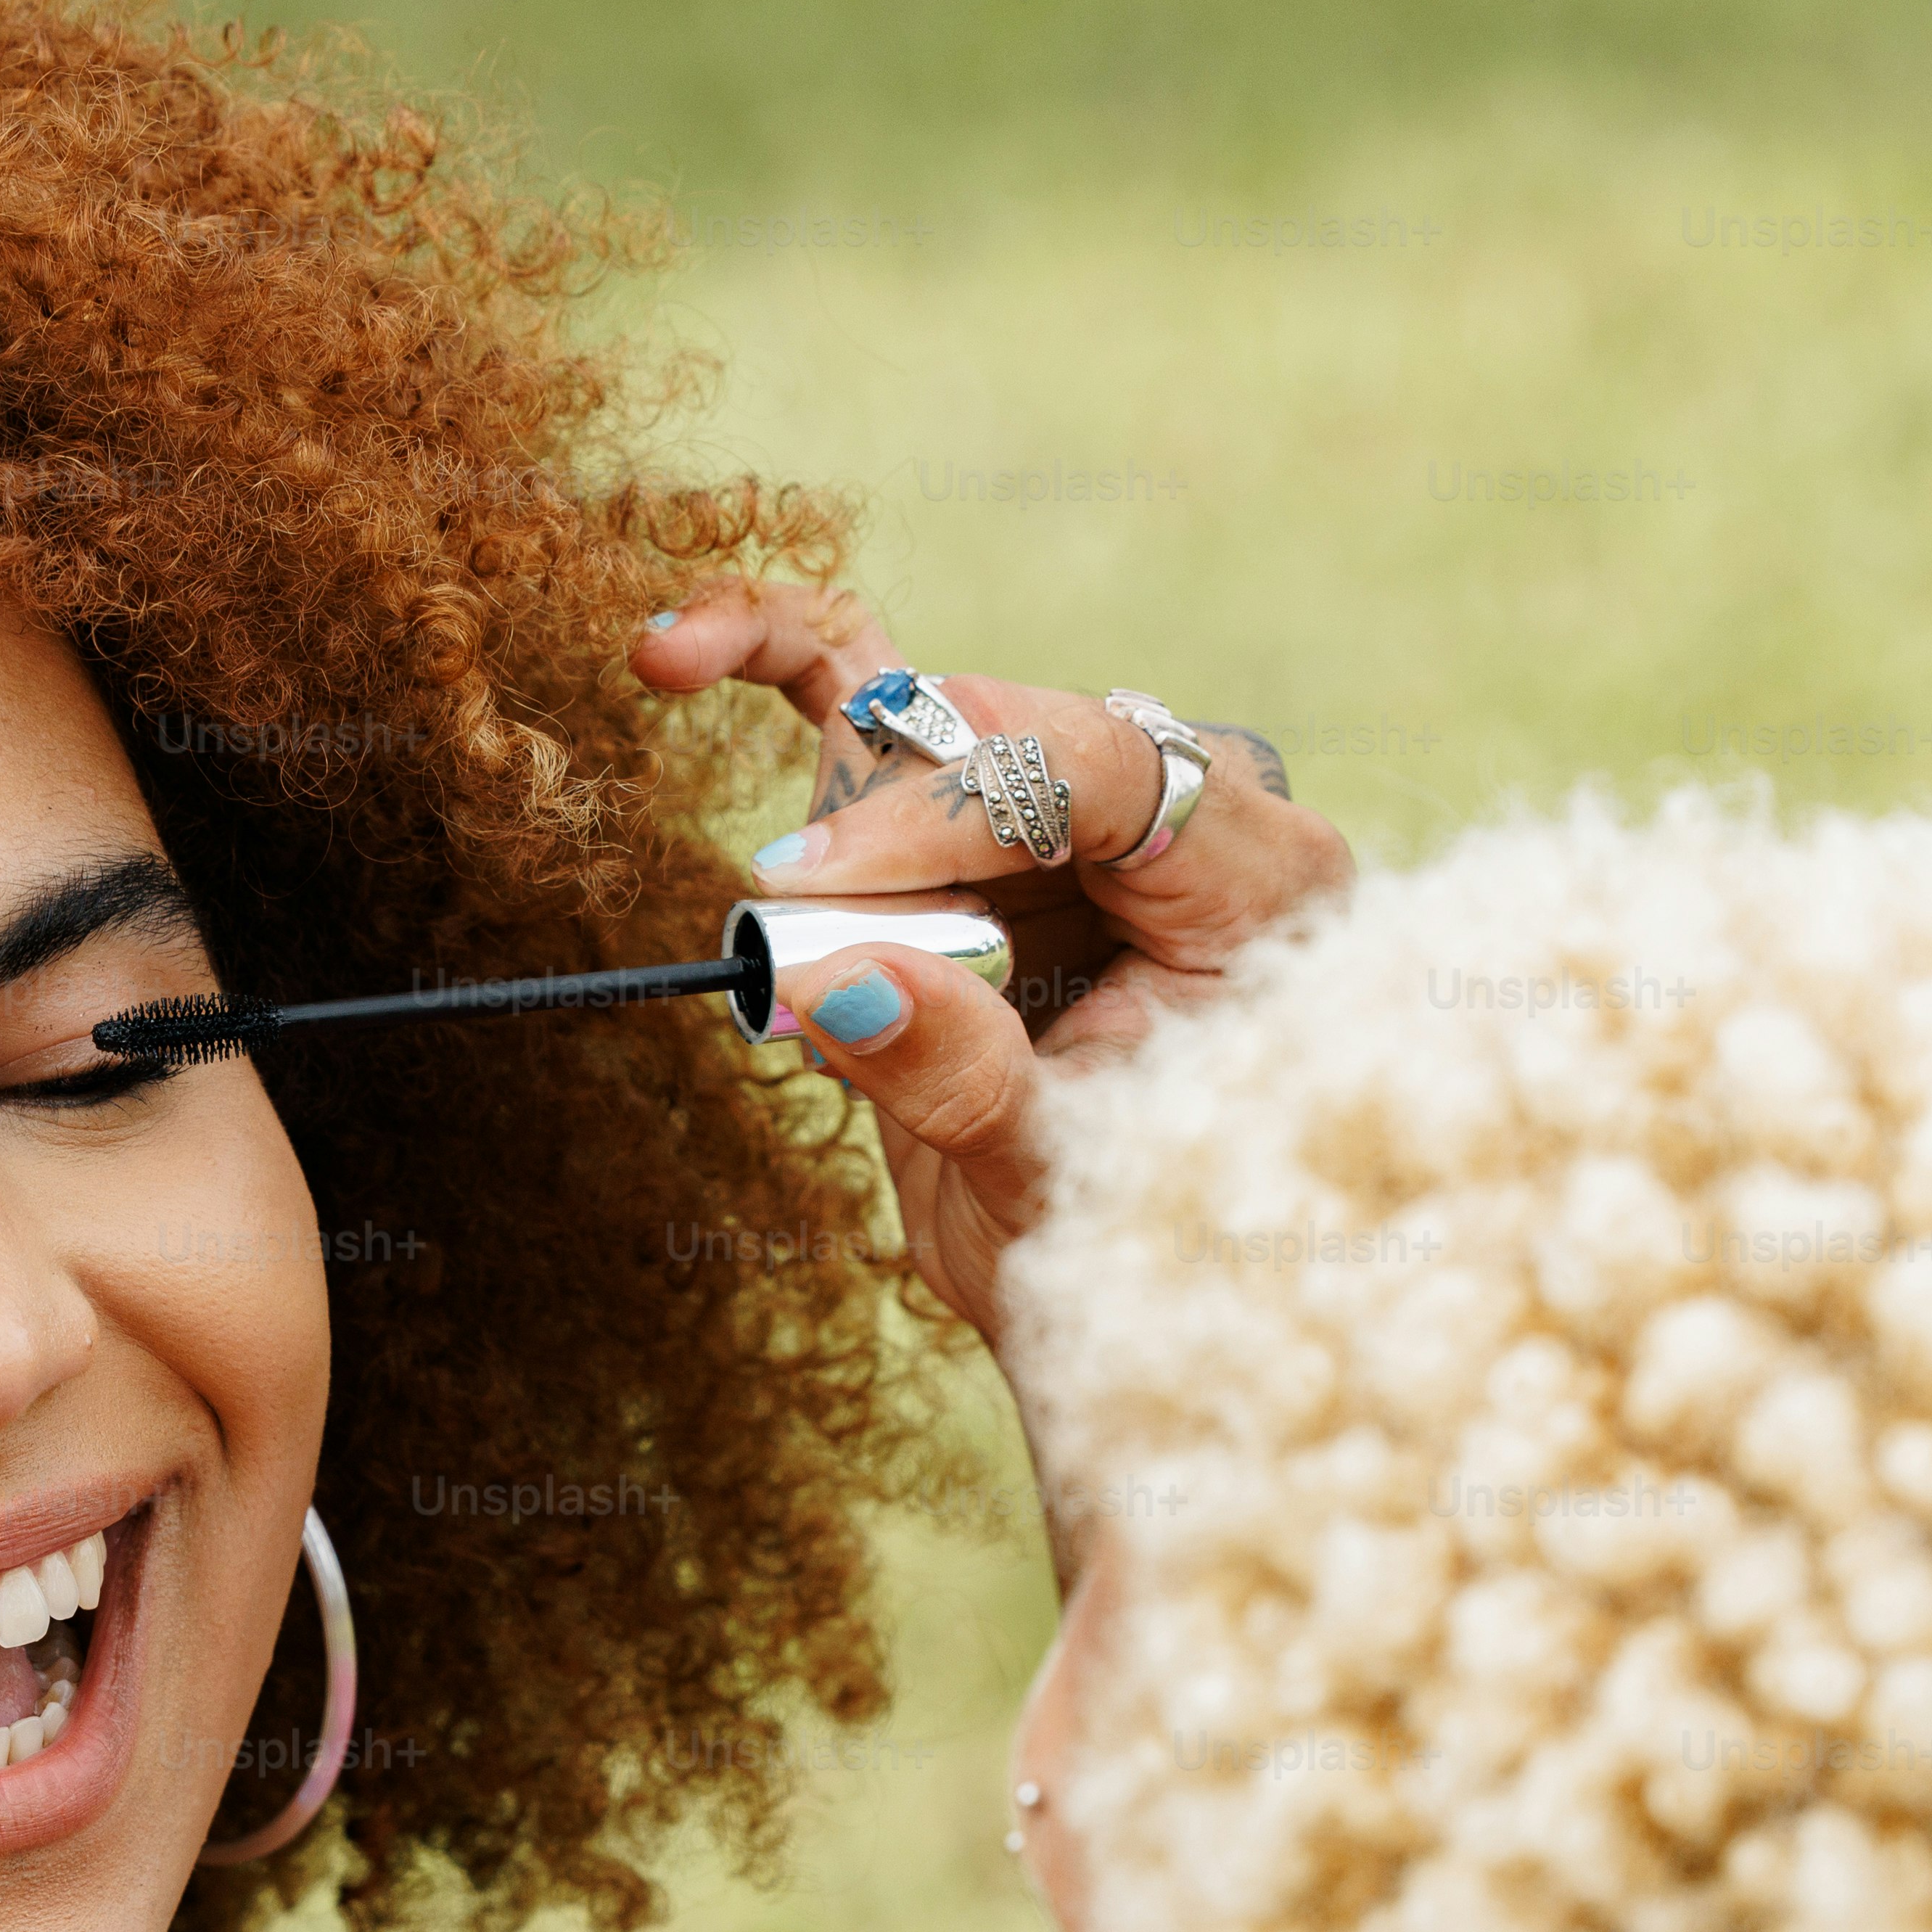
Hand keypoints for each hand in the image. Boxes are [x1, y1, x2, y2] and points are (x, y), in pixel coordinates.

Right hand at [632, 581, 1353, 1356]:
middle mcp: (1181, 806)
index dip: (948, 811)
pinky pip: (871, 688)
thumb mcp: (1056, 1180)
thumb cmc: (1129, 1227)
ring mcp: (1070, 796)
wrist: (1124, 1275)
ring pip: (918, 727)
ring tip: (778, 880)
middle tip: (801, 930)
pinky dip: (767, 658)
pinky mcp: (971, 809)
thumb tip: (835, 979)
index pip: (1104, 770)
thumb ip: (962, 1078)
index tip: (815, 884)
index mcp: (1260, 882)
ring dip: (835, 827)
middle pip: (1002, 738)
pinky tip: (671, 656)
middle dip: (884, 841)